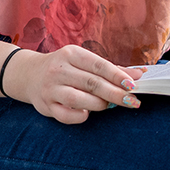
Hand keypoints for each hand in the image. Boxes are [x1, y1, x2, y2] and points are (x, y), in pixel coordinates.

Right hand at [4, 45, 146, 124]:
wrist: (29, 74)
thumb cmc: (65, 67)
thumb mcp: (84, 61)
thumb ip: (111, 69)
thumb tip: (140, 75)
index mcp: (71, 54)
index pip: (98, 65)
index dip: (117, 75)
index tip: (134, 84)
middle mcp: (59, 70)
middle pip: (91, 83)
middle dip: (115, 93)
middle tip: (133, 101)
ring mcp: (50, 89)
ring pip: (79, 99)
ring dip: (99, 104)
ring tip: (110, 105)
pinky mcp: (45, 106)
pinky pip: (65, 115)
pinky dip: (79, 116)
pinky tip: (87, 113)